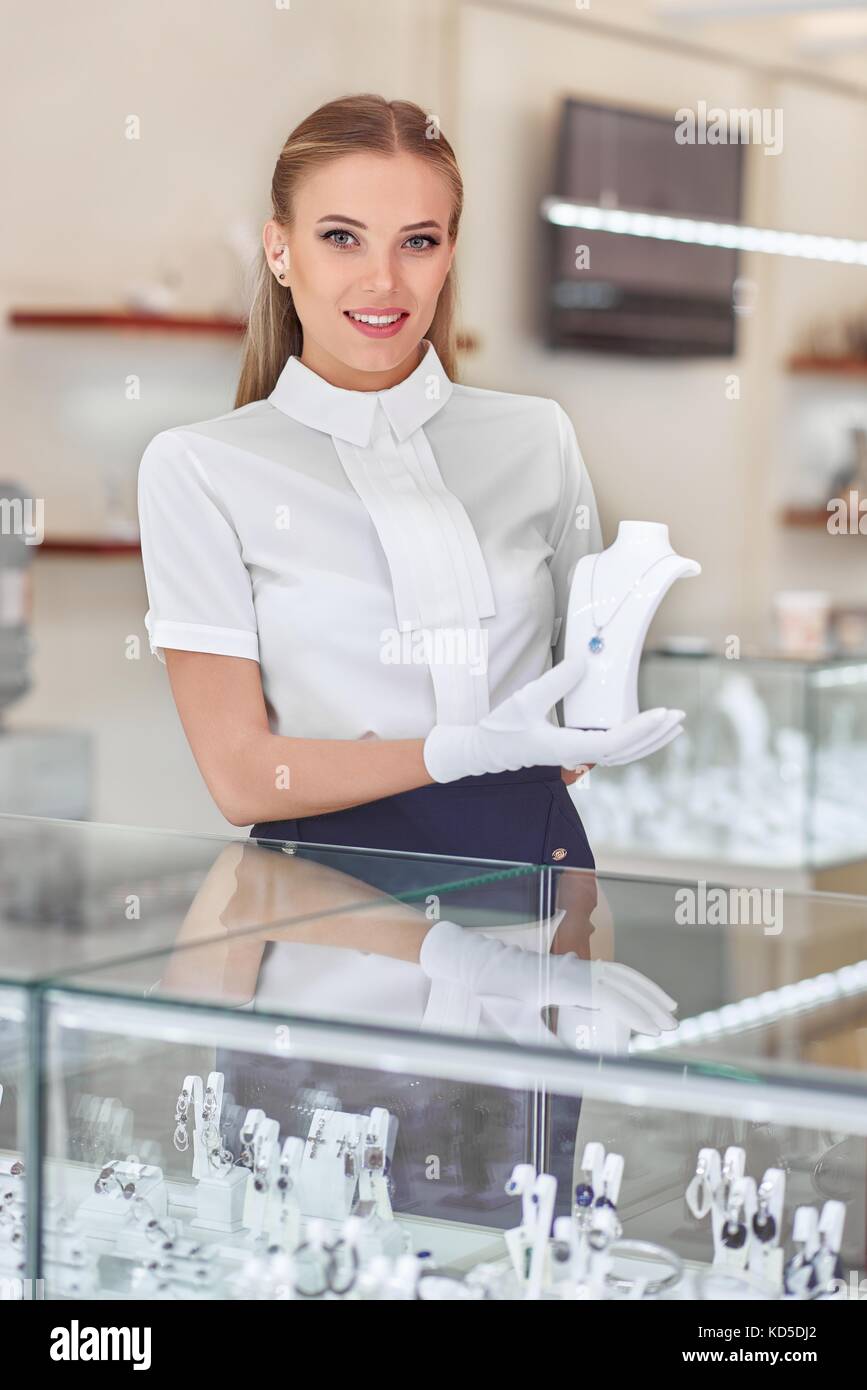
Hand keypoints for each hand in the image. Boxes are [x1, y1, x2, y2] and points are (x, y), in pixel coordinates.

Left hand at [419, 920, 677, 1037]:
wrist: (472, 963)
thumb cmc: (490, 994)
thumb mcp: (513, 1026)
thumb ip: (544, 1048)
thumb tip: (573, 1069)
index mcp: (559, 981)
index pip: (609, 994)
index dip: (636, 1011)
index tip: (656, 1028)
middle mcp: (569, 968)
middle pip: (620, 980)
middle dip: (649, 1002)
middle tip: (672, 1025)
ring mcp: (569, 964)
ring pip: (615, 972)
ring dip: (642, 988)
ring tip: (666, 1007)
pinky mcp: (566, 966)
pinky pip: (604, 971)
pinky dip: (626, 981)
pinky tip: (634, 995)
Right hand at [423, 657, 683, 783]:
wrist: (483, 751)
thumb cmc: (501, 728)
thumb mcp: (524, 699)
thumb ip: (556, 681)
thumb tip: (584, 663)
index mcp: (567, 747)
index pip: (615, 741)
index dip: (641, 729)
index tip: (662, 714)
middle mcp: (576, 756)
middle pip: (627, 751)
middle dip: (655, 735)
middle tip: (678, 716)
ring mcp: (576, 756)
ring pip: (622, 754)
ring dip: (648, 741)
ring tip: (671, 727)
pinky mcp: (573, 751)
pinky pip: (612, 750)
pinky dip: (632, 742)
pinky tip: (643, 732)